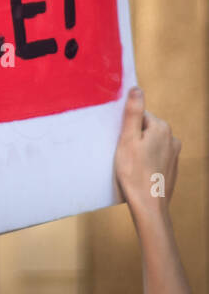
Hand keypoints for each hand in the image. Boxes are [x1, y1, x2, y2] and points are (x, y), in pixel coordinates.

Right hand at [115, 86, 179, 226]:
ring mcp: (174, 154)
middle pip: (145, 128)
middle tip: (121, 152)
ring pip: (150, 143)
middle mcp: (172, 139)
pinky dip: (145, 160)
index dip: (126, 126)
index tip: (118, 139)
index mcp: (162, 128)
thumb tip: (136, 89)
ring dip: (138, 149)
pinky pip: (154, 156)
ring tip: (128, 163)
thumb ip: (133, 113)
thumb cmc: (134, 173)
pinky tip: (137, 171)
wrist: (149, 205)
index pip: (140, 115)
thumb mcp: (127, 139)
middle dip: (132, 137)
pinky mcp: (171, 167)